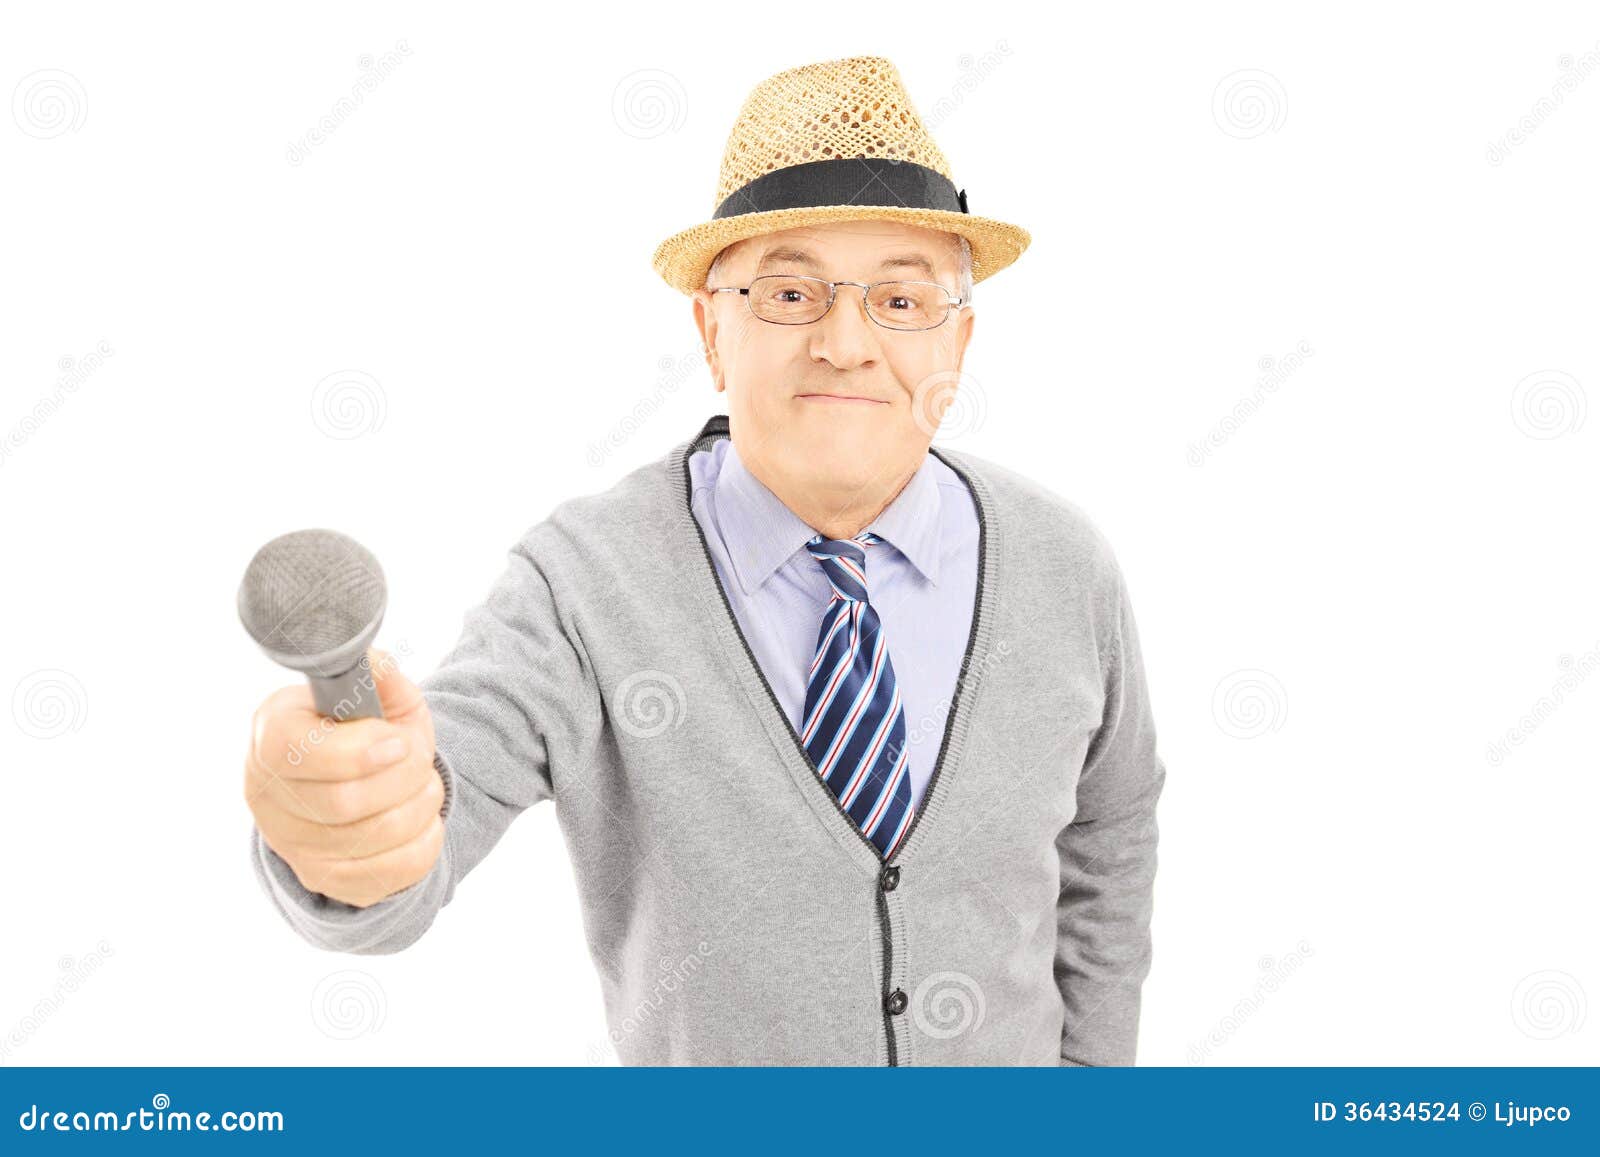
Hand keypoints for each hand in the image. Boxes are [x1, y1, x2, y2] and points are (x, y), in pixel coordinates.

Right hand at [244, 648, 444, 907]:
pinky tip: (422, 819)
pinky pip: (390, 872)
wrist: (358, 783)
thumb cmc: (364, 731)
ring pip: (372, 838)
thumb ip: (380, 676)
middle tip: (419, 758)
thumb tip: (378, 665)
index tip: (399, 742)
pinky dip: (424, 841)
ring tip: (425, 785)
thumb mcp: (376, 696)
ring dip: (419, 806)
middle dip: (403, 777)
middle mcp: (266, 795)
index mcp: (271, 736)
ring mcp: (291, 844)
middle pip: (343, 802)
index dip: (357, 751)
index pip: (296, 753)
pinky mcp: (324, 879)